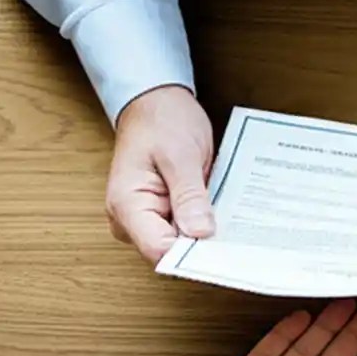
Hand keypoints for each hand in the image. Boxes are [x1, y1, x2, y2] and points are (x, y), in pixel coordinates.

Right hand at [106, 86, 215, 262]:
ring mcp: (144, 220)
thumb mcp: (181, 154)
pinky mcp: (159, 215)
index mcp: (127, 205)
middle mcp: (129, 220)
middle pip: (170, 252)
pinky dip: (201, 222)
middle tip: (230, 224)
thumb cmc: (161, 120)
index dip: (192, 252)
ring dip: (203, 232)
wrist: (155, 103)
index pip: (159, 250)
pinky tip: (217, 209)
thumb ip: (189, 195)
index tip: (220, 242)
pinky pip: (183, 230)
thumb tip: (199, 232)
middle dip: (201, 242)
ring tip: (223, 210)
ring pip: (180, 244)